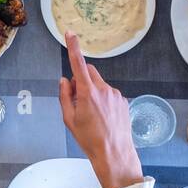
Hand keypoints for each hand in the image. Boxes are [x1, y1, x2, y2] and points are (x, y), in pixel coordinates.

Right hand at [59, 32, 143, 187]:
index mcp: (87, 93)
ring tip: (93, 115)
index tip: (70, 33)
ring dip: (93, 92)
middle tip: (77, 100)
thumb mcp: (69, 120)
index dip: (73, 47)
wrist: (114, 154)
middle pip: (89, 72)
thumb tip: (64, 81)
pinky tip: (103, 118)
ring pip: (100, 84)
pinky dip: (103, 100)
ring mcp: (115, 95)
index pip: (78, 63)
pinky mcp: (123, 101)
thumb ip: (65, 96)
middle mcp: (103, 90)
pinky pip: (109, 93)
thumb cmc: (90, 140)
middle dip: (82, 79)